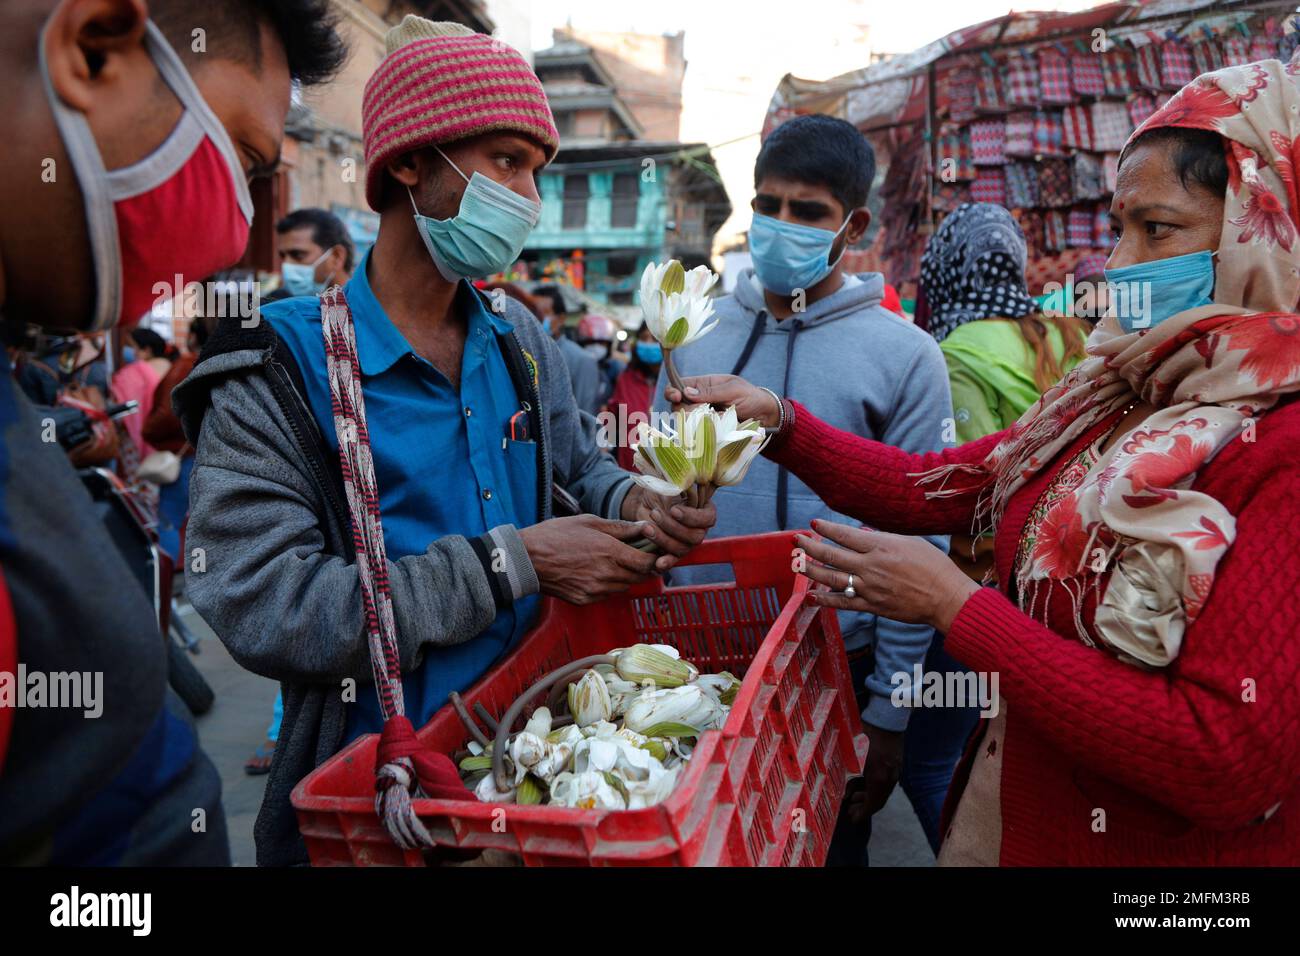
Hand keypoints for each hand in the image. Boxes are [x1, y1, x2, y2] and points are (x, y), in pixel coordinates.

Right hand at [519, 515, 657, 605]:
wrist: (526, 559)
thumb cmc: (555, 535)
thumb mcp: (589, 522)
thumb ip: (620, 528)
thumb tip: (645, 527)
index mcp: (611, 552)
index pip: (647, 563)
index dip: (655, 558)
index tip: (654, 551)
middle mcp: (607, 574)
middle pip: (639, 577)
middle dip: (643, 567)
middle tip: (638, 555)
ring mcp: (596, 590)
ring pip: (624, 587)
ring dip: (626, 576)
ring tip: (616, 562)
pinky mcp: (585, 599)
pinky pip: (607, 594)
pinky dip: (609, 584)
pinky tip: (598, 572)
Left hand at [621, 485, 716, 571]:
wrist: (645, 503)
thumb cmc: (661, 489)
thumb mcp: (670, 482)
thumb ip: (680, 483)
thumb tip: (683, 480)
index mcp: (704, 510)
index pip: (708, 518)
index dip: (692, 517)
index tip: (673, 510)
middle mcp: (699, 528)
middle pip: (695, 537)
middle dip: (673, 527)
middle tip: (655, 513)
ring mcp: (687, 542)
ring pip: (682, 548)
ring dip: (663, 539)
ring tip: (646, 527)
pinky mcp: (673, 552)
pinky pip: (673, 561)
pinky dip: (666, 563)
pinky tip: (658, 563)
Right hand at [662, 373, 780, 428]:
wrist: (765, 417)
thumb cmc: (751, 397)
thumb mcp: (734, 389)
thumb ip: (711, 391)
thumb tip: (686, 393)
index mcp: (702, 385)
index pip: (678, 386)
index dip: (672, 391)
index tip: (677, 397)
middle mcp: (698, 401)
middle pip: (677, 407)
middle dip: (687, 410)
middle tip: (705, 410)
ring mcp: (702, 417)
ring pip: (686, 422)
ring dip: (698, 421)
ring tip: (718, 418)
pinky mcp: (708, 431)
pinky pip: (698, 434)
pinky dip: (705, 432)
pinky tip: (718, 428)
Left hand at [795, 519, 979, 632]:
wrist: (946, 598)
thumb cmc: (934, 566)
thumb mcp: (910, 542)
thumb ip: (882, 538)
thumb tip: (861, 534)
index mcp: (881, 546)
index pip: (845, 535)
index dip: (826, 528)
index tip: (813, 524)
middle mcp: (870, 566)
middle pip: (831, 555)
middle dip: (809, 546)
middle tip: (795, 540)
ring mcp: (869, 588)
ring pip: (831, 578)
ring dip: (811, 570)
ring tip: (797, 563)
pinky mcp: (872, 606)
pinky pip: (843, 603)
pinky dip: (825, 599)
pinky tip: (811, 596)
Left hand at [850, 723, 904, 821]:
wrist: (888, 715)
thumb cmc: (867, 731)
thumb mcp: (853, 752)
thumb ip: (846, 770)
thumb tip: (838, 786)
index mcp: (880, 777)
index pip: (874, 803)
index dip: (862, 813)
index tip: (852, 819)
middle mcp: (891, 776)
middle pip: (879, 799)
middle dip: (863, 806)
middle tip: (849, 809)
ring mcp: (895, 769)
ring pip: (882, 790)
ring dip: (867, 794)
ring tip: (851, 795)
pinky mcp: (896, 762)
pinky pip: (885, 780)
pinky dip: (873, 784)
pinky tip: (861, 780)